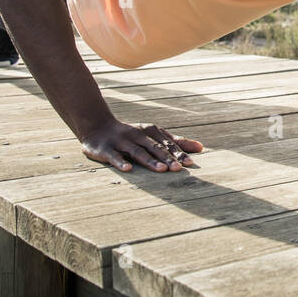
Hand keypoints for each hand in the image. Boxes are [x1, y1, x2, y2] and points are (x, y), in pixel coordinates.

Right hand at [79, 118, 203, 172]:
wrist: (97, 126)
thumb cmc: (131, 134)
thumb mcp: (153, 135)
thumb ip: (175, 142)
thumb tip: (200, 148)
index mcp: (149, 131)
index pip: (166, 143)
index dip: (178, 152)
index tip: (191, 163)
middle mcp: (136, 135)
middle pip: (154, 147)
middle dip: (167, 158)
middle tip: (179, 169)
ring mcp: (121, 141)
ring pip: (137, 151)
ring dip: (149, 161)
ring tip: (161, 170)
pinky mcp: (105, 149)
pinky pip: (114, 156)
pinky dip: (121, 162)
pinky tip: (129, 169)